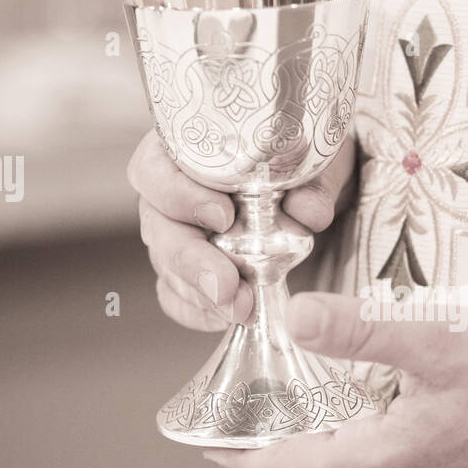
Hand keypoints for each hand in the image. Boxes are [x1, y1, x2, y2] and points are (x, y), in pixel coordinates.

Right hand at [127, 131, 357, 330]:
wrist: (309, 181)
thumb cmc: (298, 157)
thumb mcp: (312, 159)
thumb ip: (311, 182)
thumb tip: (306, 212)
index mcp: (183, 150)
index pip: (155, 169)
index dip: (179, 195)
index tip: (222, 216)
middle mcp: (169, 193)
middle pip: (159, 229)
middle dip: (192, 263)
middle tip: (226, 286)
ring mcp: (175, 234)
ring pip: (168, 266)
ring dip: (202, 293)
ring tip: (241, 308)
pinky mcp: (187, 269)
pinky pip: (177, 295)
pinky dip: (198, 310)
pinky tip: (224, 318)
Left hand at [202, 293, 467, 467]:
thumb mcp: (436, 339)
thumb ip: (361, 329)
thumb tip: (296, 318)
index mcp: (379, 460)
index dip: (238, 456)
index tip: (205, 445)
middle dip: (278, 444)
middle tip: (252, 410)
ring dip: (324, 441)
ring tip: (306, 402)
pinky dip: (366, 442)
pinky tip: (379, 408)